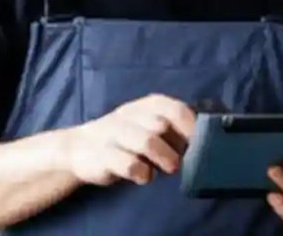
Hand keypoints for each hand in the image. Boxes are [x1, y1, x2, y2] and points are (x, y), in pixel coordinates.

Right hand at [61, 94, 196, 186]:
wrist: (78, 148)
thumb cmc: (124, 138)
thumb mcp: (144, 125)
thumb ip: (170, 127)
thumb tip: (204, 140)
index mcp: (144, 106)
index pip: (173, 108)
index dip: (191, 125)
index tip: (200, 143)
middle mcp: (129, 116)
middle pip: (160, 124)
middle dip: (177, 145)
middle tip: (184, 160)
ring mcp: (114, 134)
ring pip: (145, 141)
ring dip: (163, 157)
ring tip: (170, 169)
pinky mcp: (103, 156)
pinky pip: (128, 163)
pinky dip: (141, 172)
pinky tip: (143, 176)